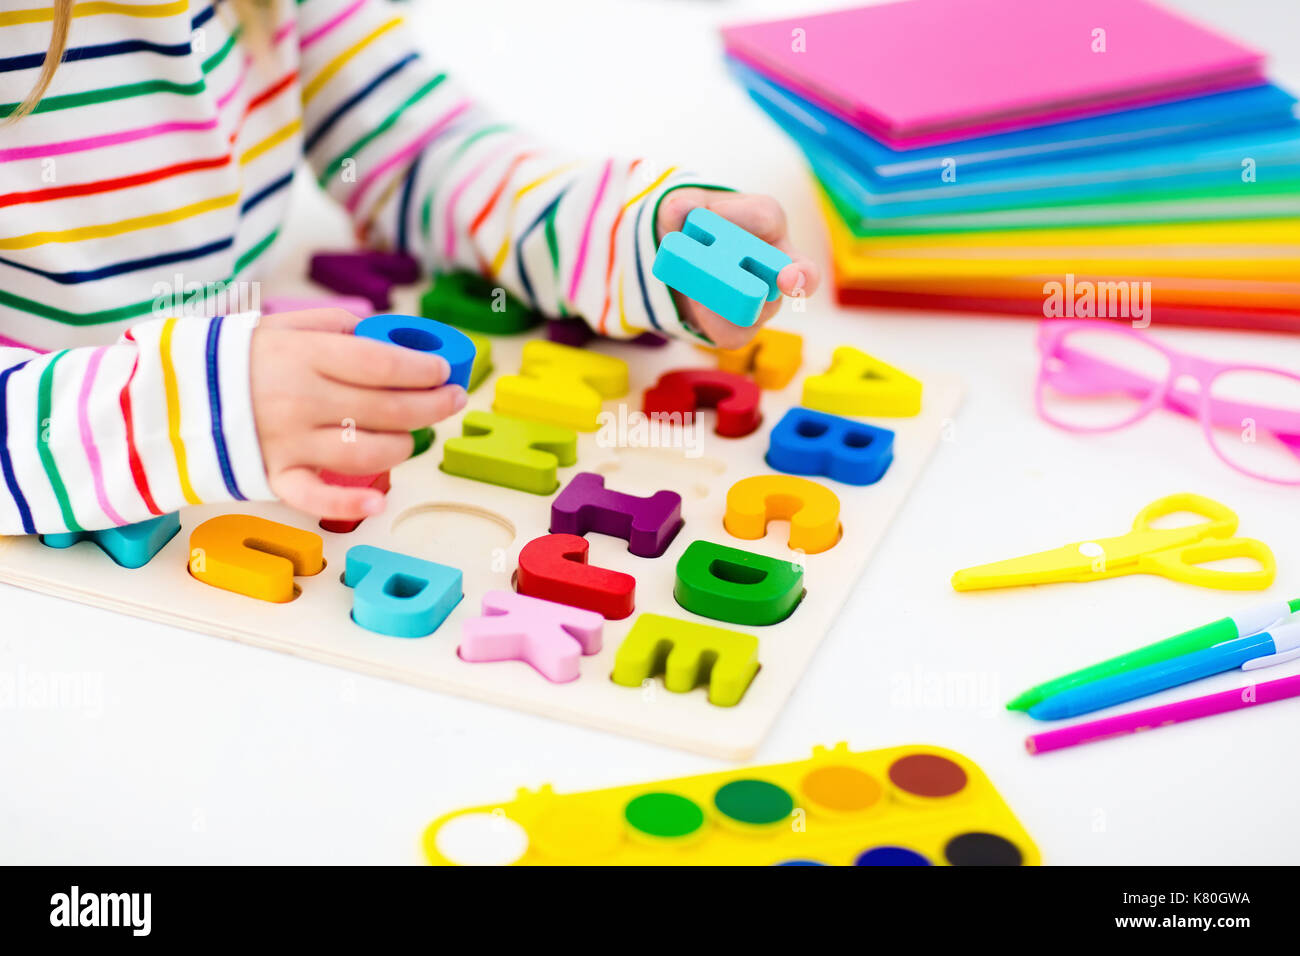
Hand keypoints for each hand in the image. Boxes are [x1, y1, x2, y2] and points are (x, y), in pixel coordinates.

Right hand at [250, 309, 465, 519]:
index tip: (442, 370)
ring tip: (414, 434)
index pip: (380, 364)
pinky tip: (379, 500)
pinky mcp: (274, 476)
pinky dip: (348, 503)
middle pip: (385, 408)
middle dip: (430, 405)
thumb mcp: (280, 326)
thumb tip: (380, 332)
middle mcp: (300, 399)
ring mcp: (287, 442)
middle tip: (453, 399)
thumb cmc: (236, 360)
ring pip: (366, 451)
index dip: (421, 369)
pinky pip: (315, 497)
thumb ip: (332, 326)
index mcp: (303, 356)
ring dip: (402, 444)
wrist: (169, 397)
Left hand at [656, 188, 819, 349]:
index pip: (766, 216)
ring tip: (699, 293)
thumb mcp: (682, 210)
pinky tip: (698, 310)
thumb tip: (679, 207)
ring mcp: (766, 298)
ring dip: (733, 302)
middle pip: (801, 270)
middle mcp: (776, 261)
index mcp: (765, 222)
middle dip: (800, 276)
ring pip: (764, 309)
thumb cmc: (695, 227)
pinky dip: (715, 324)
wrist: (680, 266)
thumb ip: (681, 204)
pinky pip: (738, 333)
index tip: (712, 214)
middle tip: (788, 279)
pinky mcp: (745, 326)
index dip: (742, 216)